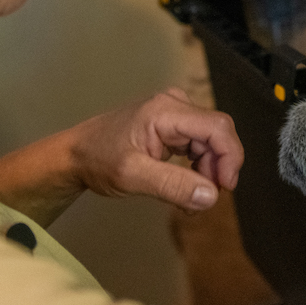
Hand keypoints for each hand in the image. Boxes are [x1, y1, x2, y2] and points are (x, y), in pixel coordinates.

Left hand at [69, 88, 242, 212]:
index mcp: (166, 110)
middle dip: (216, 169)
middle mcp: (175, 105)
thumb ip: (172, 185)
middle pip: (216, 135)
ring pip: (210, 143)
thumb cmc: (97, 159)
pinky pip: (198, 145)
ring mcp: (174, 114)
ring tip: (188, 199)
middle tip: (201, 199)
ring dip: (206, 172)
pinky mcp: (173, 126)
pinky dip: (197, 169)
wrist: (75, 154)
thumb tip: (211, 196)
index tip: (225, 188)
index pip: (217, 127)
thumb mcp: (132, 176)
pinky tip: (185, 187)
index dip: (230, 157)